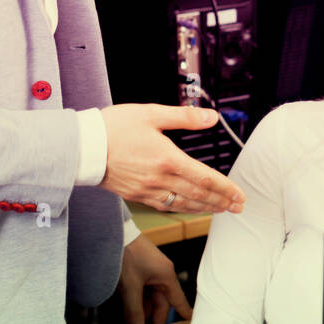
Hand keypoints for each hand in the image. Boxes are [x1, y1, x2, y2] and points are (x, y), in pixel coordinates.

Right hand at [100, 103, 244, 213]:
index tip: (240, 195)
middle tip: (239, 207)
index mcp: (168, 159)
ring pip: (183, 204)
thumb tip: (211, 117)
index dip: (226, 189)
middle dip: (222, 202)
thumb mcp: (151, 113)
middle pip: (199, 195)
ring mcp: (148, 191)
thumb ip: (184, 117)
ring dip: (205, 208)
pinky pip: (166, 207)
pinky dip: (184, 209)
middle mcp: (160, 179)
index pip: (205, 179)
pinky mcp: (137, 195)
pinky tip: (191, 207)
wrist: (82, 147)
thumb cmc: (114, 127)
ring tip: (221, 210)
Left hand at [118, 234, 190, 323]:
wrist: (116, 234)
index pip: (178, 299)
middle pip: (162, 301)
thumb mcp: (130, 287)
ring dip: (144, 310)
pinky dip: (138, 301)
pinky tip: (131, 310)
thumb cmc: (128, 256)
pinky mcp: (141, 269)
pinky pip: (143, 290)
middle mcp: (161, 274)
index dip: (183, 313)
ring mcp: (151, 271)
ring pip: (151, 296)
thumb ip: (134, 311)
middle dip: (154, 317)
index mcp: (166, 276)